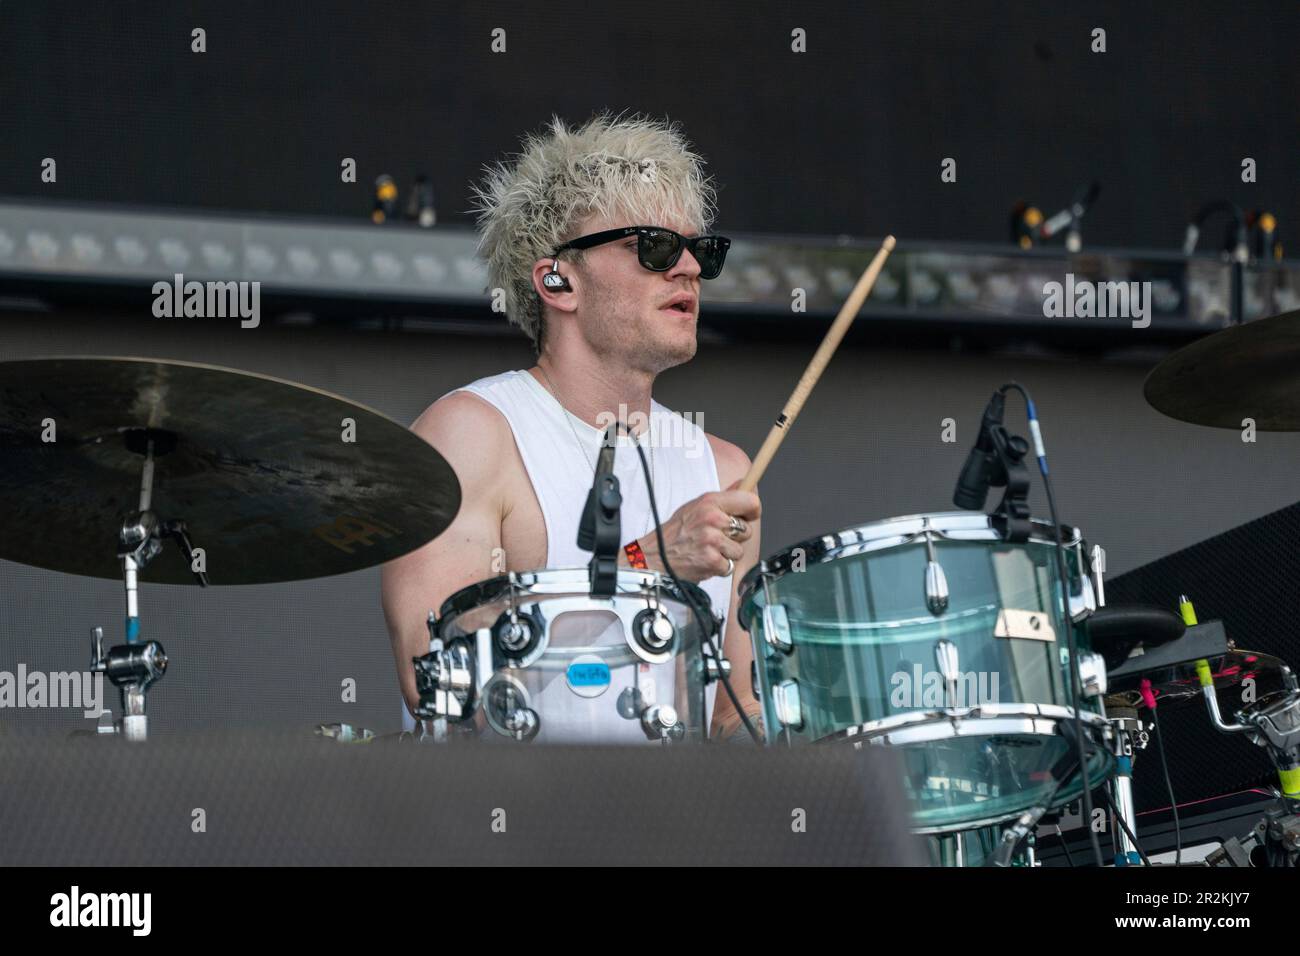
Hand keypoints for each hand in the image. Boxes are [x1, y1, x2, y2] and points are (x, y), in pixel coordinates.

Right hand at [636, 480, 759, 581]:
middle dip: (735, 537)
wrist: (655, 556)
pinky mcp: (712, 560)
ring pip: (739, 551)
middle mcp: (713, 519)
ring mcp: (713, 541)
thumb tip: (744, 484)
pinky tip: (705, 560)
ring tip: (708, 549)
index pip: (750, 502)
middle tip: (716, 537)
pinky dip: (719, 567)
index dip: (753, 511)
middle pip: (747, 530)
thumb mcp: (696, 506)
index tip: (749, 515)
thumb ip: (723, 497)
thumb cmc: (676, 532)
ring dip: (726, 554)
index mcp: (710, 502)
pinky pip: (729, 566)